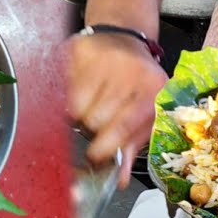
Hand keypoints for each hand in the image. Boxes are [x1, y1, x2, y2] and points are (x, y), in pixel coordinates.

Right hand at [67, 30, 168, 186]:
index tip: (94, 158)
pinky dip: (67, 95)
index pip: (124, 126)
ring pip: (77, 107)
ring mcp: (106, 57)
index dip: (106, 147)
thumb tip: (120, 179)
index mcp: (153, 88)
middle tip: (92, 126)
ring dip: (78, 114)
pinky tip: (79, 88)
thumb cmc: (135, 81)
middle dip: (91, 130)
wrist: (123, 39)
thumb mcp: (144, 110)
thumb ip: (132, 144)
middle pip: (97, 119)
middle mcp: (131, 70)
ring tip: (88, 106)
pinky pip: (64, 87)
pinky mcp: (81, 49)